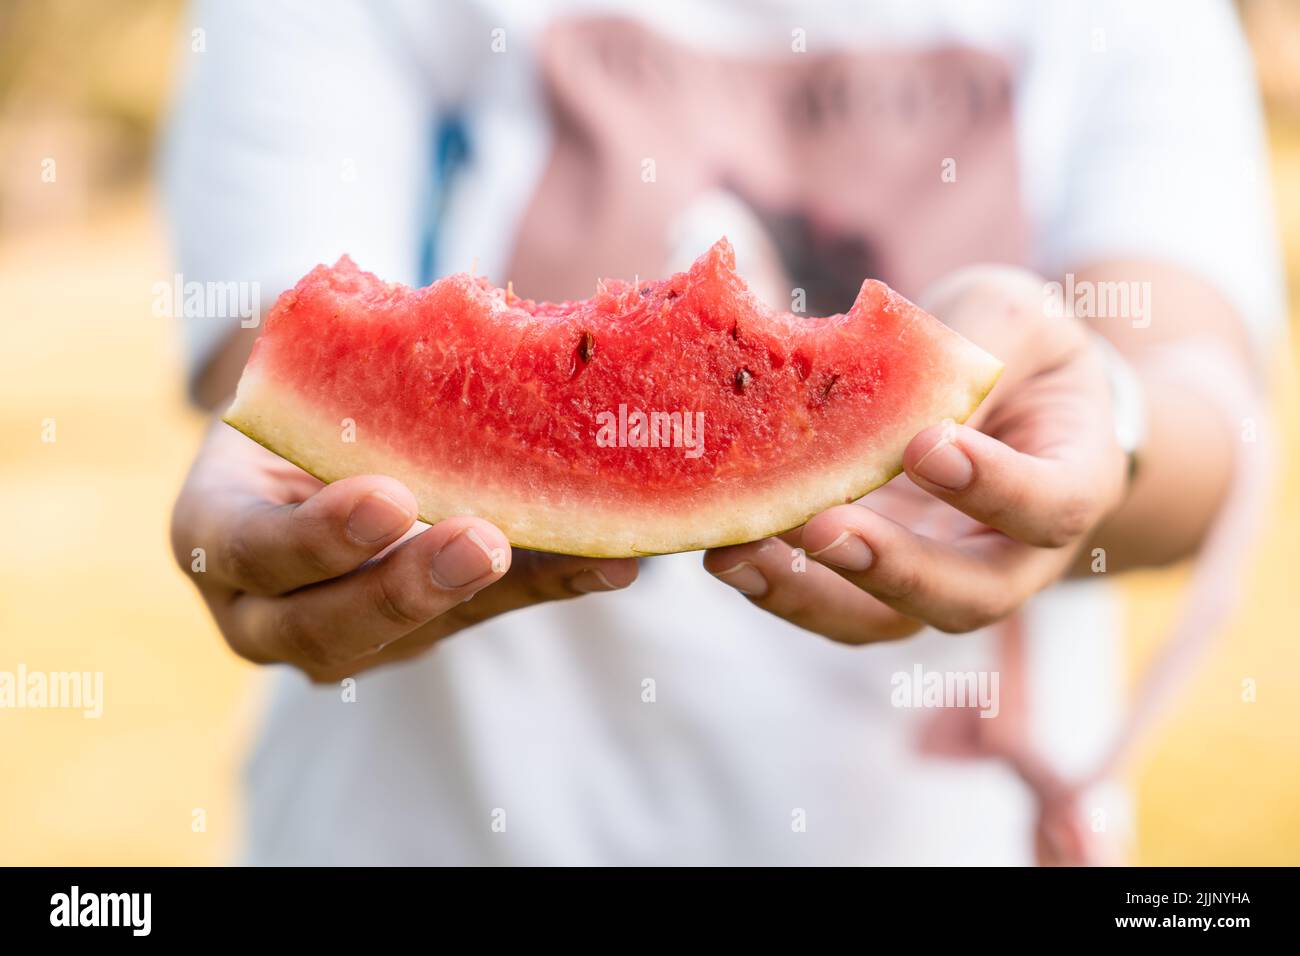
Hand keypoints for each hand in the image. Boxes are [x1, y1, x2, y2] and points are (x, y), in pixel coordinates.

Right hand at [171, 422, 637, 680]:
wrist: (293, 446)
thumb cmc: (289, 404)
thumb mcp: (292, 391)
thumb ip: (354, 381)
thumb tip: (481, 330)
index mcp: (216, 538)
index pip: (248, 552)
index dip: (314, 538)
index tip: (386, 498)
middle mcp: (267, 609)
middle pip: (324, 629)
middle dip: (406, 590)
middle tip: (482, 543)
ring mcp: (343, 632)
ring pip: (415, 637)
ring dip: (500, 594)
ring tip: (585, 553)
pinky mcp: (412, 632)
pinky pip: (483, 617)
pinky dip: (553, 583)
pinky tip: (615, 559)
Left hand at [703, 265, 1128, 642]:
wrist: (1009, 396)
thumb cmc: (1019, 349)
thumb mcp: (1011, 317)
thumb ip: (968, 344)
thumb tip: (886, 369)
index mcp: (1073, 481)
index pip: (1053, 506)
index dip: (998, 487)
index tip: (929, 445)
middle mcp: (1010, 554)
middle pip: (968, 597)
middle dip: (892, 569)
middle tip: (820, 528)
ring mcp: (939, 577)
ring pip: (885, 620)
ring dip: (809, 595)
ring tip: (738, 555)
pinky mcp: (874, 578)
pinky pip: (831, 602)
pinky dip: (777, 584)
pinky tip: (723, 549)